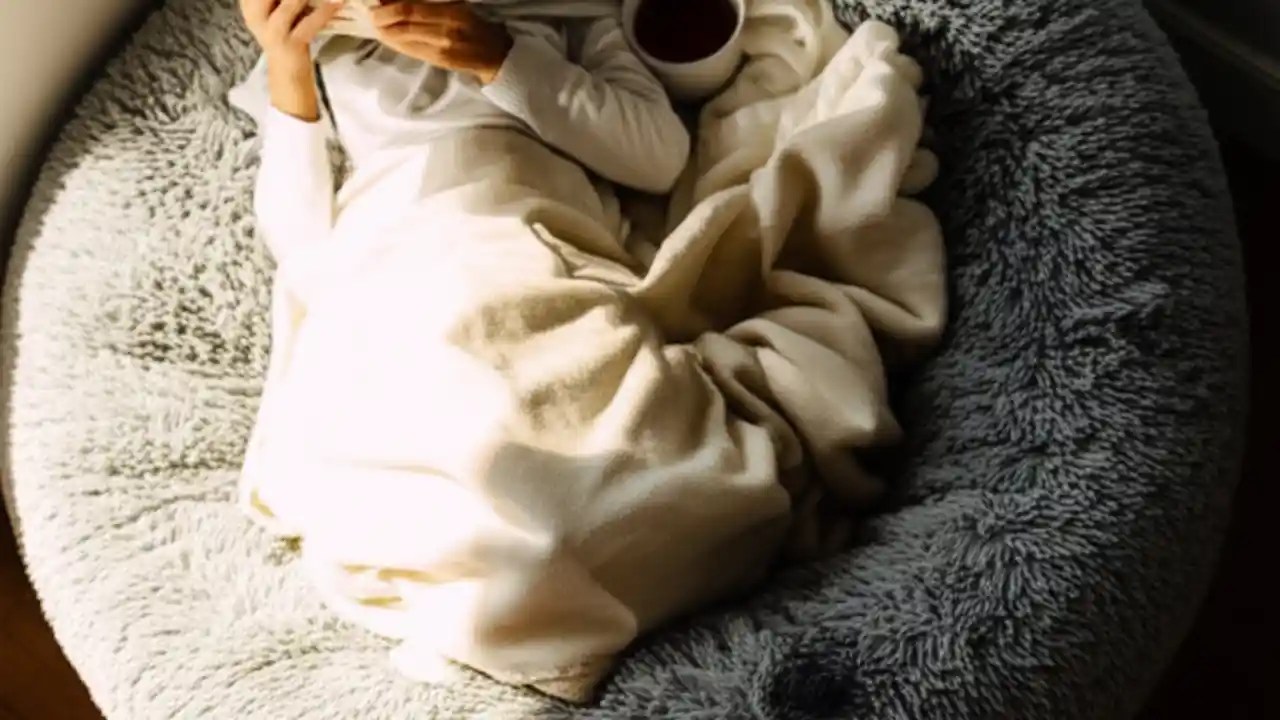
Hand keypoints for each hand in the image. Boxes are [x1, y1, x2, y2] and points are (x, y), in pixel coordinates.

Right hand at [239, 0, 341, 119]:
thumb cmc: (287, 44)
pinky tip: (338, 2)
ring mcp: (271, 32)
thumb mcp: (278, 14)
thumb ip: (281, 0)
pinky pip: (308, 24)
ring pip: (288, 2)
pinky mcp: (289, 47)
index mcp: (249, 6)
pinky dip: (325, 12)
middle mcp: (254, 16)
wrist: (289, 86)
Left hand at [371, 2, 513, 84]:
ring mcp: (442, 49)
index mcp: (451, 12)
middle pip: (404, 24)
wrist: (496, 54)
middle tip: (371, 15)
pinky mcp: (440, 62)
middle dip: (382, 20)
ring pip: (404, 39)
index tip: (376, 3)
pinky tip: (389, 38)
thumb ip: (429, 5)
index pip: (411, 10)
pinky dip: (397, 43)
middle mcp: (445, 32)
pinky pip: (412, 51)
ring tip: (377, 26)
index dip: (389, 7)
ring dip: (386, 33)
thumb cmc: (476, 25)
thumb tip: (398, 2)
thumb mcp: (457, 7)